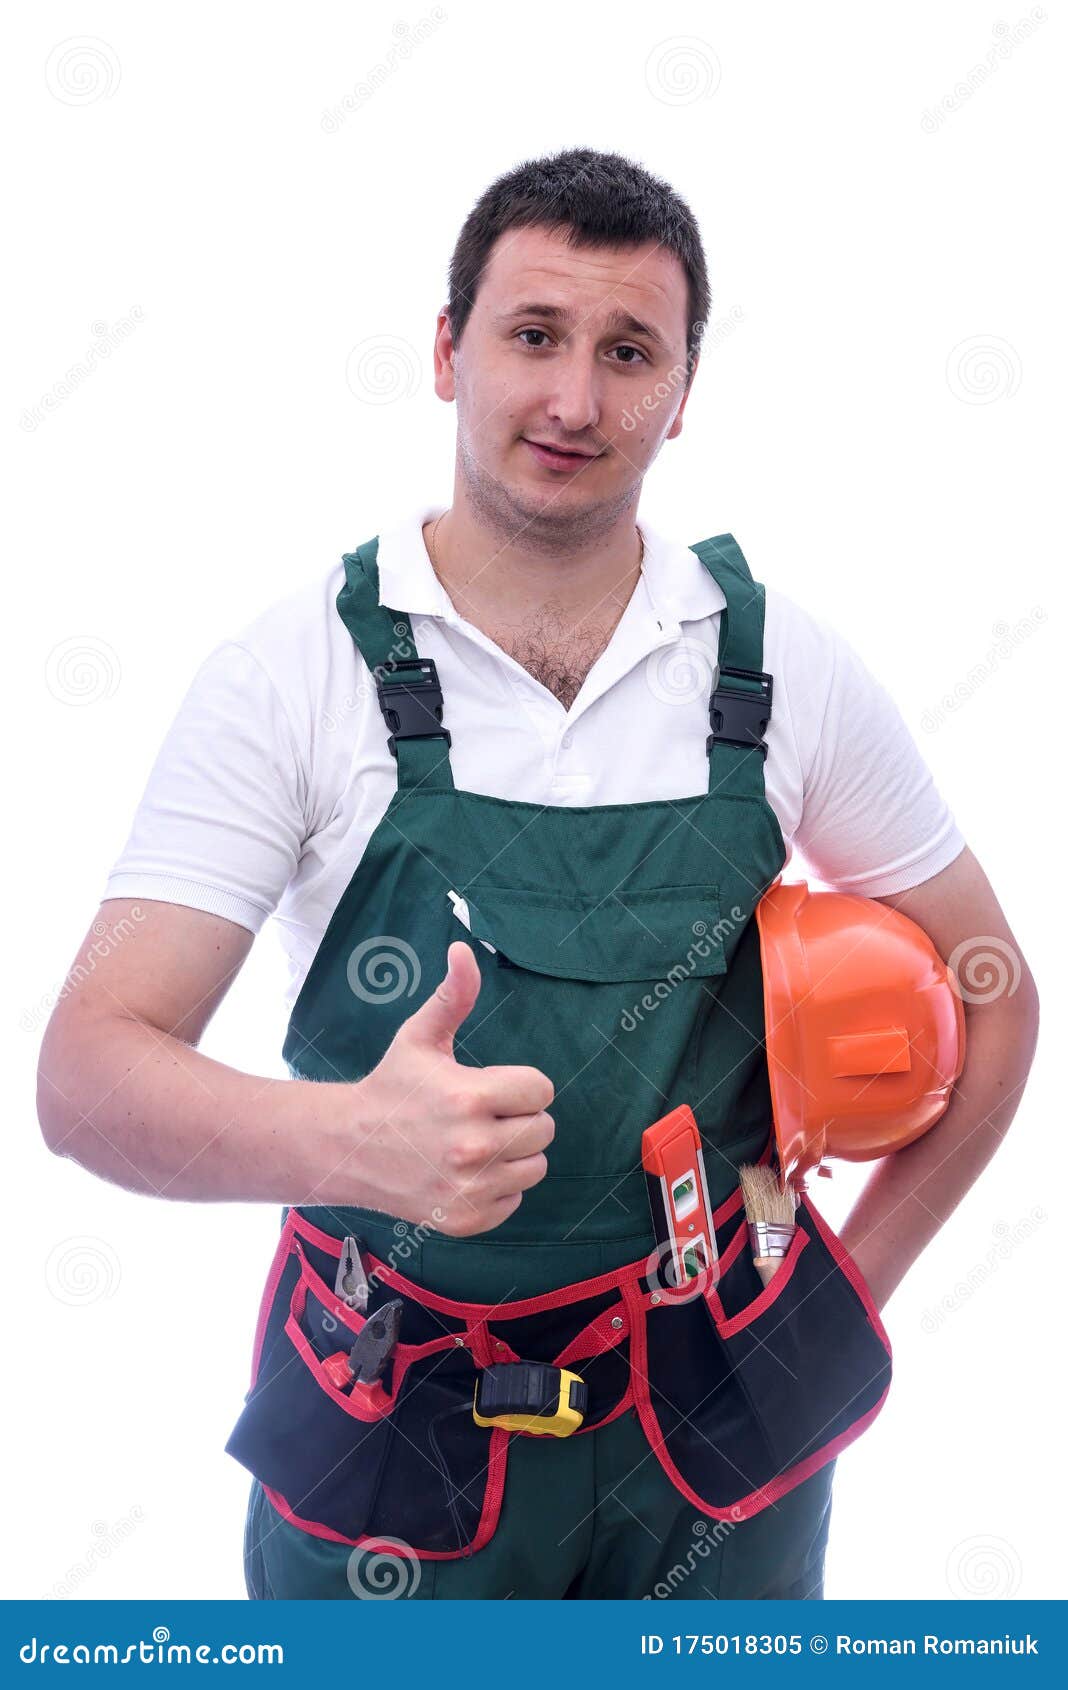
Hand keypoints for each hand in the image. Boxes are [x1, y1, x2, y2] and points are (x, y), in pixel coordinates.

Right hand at [331, 941, 554, 1236]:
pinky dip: (498, 1189)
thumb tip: (464, 949)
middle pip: (543, 1130)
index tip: (492, 1087)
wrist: (348, 1148)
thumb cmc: (392, 1088)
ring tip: (477, 1142)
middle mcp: (473, 1146)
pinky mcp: (464, 1219)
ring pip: (534, 1168)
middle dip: (519, 1118)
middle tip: (483, 1115)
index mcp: (469, 1097)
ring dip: (514, 1154)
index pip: (542, 1091)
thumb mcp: (420, 1038)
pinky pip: (514, 1202)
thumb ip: (452, 996)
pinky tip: (466, 1172)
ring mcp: (469, 1188)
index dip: (521, 1085)